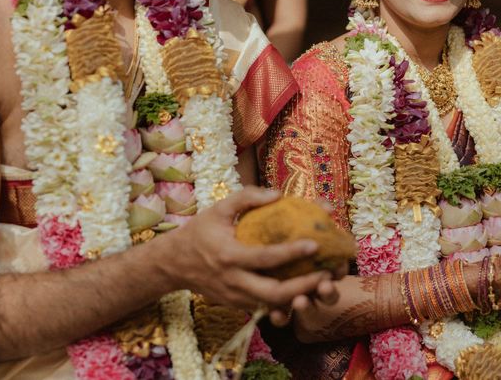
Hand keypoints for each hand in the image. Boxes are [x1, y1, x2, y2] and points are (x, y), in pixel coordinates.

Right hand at [165, 187, 333, 312]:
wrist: (174, 264)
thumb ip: (247, 197)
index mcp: (229, 256)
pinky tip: (303, 290)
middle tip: (326, 274)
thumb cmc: (199, 232)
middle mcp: (233, 281)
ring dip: (299, 297)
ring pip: (272, 305)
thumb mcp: (218, 208)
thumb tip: (277, 194)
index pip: (265, 258)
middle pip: (274, 293)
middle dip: (303, 286)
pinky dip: (286, 301)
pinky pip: (265, 307)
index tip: (314, 244)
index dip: (291, 252)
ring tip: (322, 283)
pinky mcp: (237, 305)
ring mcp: (235, 297)